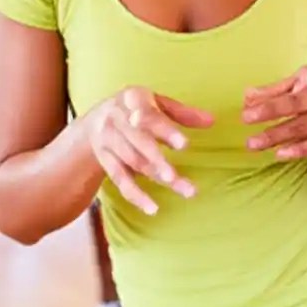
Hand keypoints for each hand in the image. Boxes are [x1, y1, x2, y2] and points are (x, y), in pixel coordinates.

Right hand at [83, 87, 214, 214]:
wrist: (95, 120)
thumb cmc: (137, 109)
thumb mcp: (157, 103)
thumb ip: (183, 113)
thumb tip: (212, 121)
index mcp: (132, 99)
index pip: (149, 116)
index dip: (166, 131)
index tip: (184, 145)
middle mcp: (116, 119)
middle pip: (138, 141)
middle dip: (156, 160)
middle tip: (174, 176)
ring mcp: (108, 140)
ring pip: (134, 163)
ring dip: (157, 177)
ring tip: (184, 190)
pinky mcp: (105, 160)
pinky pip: (120, 180)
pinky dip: (136, 195)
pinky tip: (152, 208)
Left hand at [242, 66, 306, 159]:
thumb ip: (277, 88)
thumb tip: (246, 96)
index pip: (289, 91)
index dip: (267, 101)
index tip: (245, 111)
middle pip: (296, 107)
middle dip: (269, 115)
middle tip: (245, 123)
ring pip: (303, 128)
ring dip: (277, 136)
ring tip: (254, 144)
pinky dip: (298, 149)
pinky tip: (280, 154)